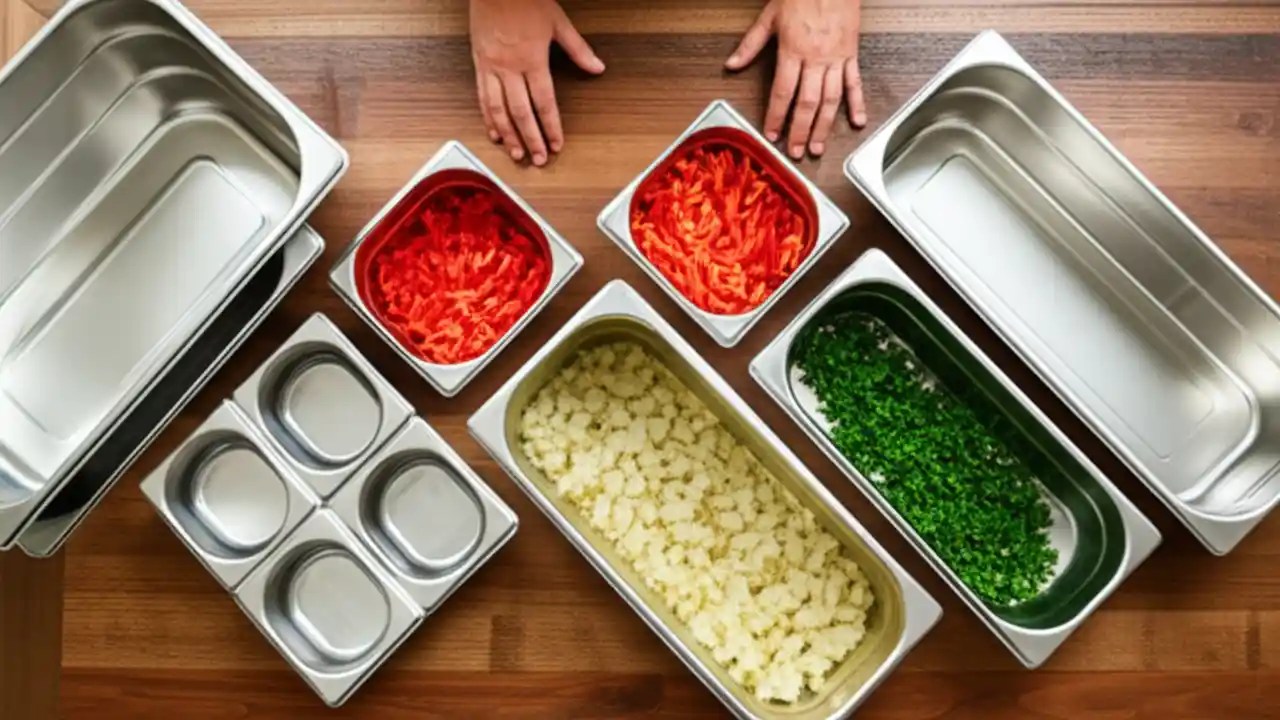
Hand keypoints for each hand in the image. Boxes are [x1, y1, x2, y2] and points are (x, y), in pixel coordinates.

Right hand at [469, 0, 603, 164]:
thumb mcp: (558, 22)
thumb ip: (578, 49)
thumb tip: (597, 68)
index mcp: (532, 59)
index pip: (544, 103)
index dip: (551, 127)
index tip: (557, 144)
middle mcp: (510, 67)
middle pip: (521, 112)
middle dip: (531, 139)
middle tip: (539, 159)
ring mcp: (491, 67)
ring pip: (498, 110)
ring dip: (508, 135)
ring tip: (516, 153)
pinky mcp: (478, 63)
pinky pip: (482, 96)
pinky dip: (488, 117)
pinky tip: (494, 132)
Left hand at [726, 0, 865, 158]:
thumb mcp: (770, 16)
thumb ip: (751, 44)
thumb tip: (733, 63)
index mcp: (793, 50)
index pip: (782, 93)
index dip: (776, 116)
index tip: (771, 134)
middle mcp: (816, 58)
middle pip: (807, 103)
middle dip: (800, 131)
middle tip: (796, 151)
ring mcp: (836, 58)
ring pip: (830, 99)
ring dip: (824, 126)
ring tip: (818, 146)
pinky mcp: (851, 53)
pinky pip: (854, 82)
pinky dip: (857, 103)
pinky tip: (857, 121)